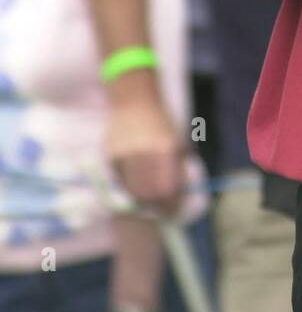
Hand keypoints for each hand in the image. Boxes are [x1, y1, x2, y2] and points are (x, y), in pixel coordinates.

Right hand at [106, 100, 185, 214]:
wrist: (134, 101)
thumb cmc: (162, 123)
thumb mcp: (178, 143)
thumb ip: (179, 169)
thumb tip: (180, 195)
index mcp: (165, 148)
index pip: (167, 189)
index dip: (171, 204)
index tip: (174, 210)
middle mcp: (143, 153)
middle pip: (148, 194)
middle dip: (157, 206)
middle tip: (162, 210)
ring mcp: (124, 155)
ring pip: (133, 191)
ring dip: (142, 200)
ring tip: (151, 200)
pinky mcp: (111, 155)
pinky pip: (121, 181)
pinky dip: (130, 187)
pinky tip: (137, 183)